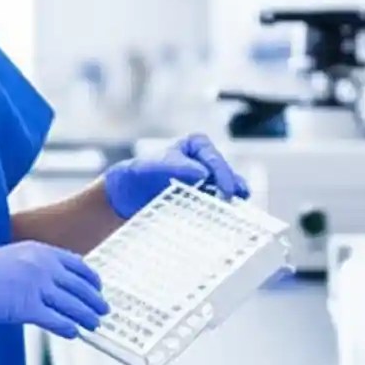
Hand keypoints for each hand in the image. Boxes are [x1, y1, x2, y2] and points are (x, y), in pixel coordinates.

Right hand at [0, 241, 110, 355]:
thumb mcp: (10, 257)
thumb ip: (33, 264)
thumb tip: (50, 281)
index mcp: (39, 250)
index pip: (76, 263)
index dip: (90, 277)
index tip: (97, 286)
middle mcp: (42, 265)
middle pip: (79, 285)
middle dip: (94, 299)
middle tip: (103, 309)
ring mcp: (36, 285)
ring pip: (72, 304)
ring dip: (86, 316)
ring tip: (94, 324)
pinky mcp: (27, 307)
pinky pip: (56, 320)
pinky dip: (68, 327)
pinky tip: (74, 333)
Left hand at [103, 133, 249, 218]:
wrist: (131, 193)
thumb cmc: (144, 173)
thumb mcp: (160, 166)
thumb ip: (181, 167)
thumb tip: (203, 173)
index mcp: (198, 144)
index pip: (215, 161)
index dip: (223, 177)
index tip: (225, 193)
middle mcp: (207, 160)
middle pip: (226, 175)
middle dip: (229, 190)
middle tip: (228, 205)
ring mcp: (210, 179)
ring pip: (228, 189)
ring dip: (231, 201)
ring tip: (233, 212)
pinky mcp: (207, 197)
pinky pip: (220, 203)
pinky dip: (223, 210)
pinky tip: (225, 219)